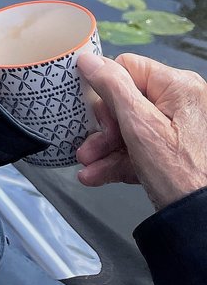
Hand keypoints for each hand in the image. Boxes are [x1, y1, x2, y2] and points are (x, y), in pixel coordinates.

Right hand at [76, 51, 206, 210]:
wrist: (202, 224)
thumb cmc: (182, 177)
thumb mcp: (139, 127)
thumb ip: (112, 87)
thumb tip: (89, 60)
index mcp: (178, 86)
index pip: (127, 68)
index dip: (106, 91)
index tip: (99, 119)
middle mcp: (182, 102)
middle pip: (126, 100)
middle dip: (103, 128)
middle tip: (90, 147)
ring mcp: (180, 129)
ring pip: (131, 128)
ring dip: (106, 147)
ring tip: (88, 165)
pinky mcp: (176, 152)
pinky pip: (142, 147)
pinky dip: (121, 160)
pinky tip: (99, 174)